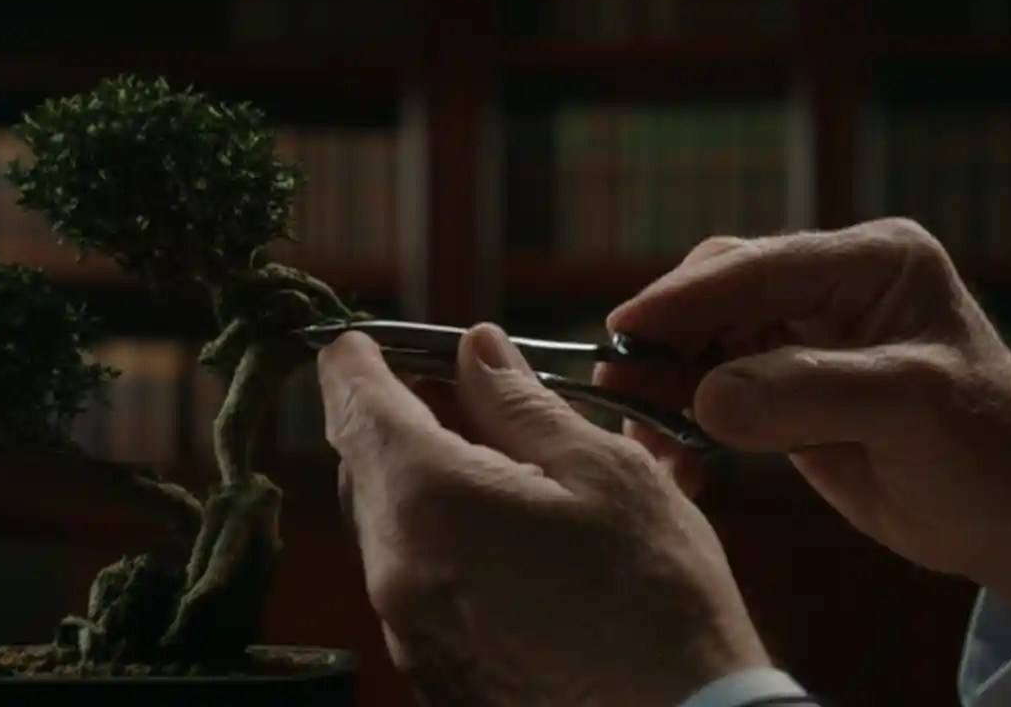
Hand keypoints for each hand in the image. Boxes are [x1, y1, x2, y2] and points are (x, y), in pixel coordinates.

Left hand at [318, 324, 768, 705]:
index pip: (355, 405)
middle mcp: (396, 571)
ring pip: (388, 523)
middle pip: (365, 464)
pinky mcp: (432, 669)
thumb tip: (475, 352)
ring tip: (507, 468)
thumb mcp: (601, 471)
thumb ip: (520, 403)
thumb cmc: (656, 595)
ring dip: (424, 478)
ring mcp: (408, 630)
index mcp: (431, 502)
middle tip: (469, 395)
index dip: (354, 361)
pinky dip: (439, 538)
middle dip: (402, 416)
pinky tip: (508, 537)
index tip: (363, 341)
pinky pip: (411, 579)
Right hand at [598, 218, 1010, 621]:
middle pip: (718, 295)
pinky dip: (687, 422)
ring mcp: (805, 342)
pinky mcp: (788, 394)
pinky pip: (716, 394)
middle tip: (618, 388)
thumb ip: (807, 393)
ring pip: (706, 345)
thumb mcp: (912, 408)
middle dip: (666, 340)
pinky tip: (679, 460)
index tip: (622, 329)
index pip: (758, 266)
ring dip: (667, 386)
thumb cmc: (992, 451)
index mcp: (872, 264)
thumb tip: (705, 397)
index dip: (684, 296)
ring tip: (642, 433)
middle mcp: (831, 291)